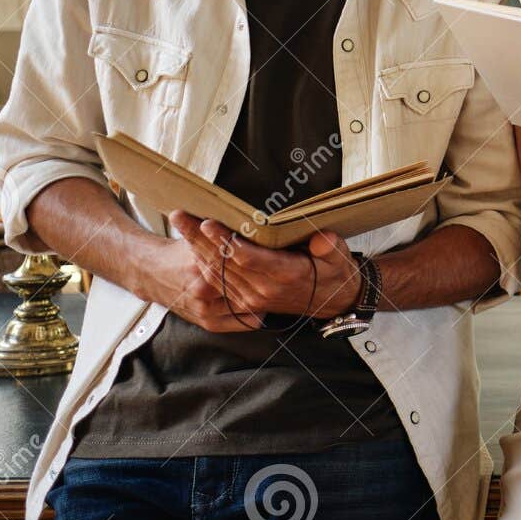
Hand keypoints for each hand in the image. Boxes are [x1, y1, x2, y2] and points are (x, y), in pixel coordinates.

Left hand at [168, 211, 360, 324]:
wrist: (332, 303)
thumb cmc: (334, 273)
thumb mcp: (340, 258)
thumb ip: (330, 248)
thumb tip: (322, 239)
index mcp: (286, 275)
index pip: (247, 258)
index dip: (225, 241)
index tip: (208, 224)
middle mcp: (264, 290)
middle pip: (224, 263)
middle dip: (199, 239)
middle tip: (181, 216)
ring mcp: (253, 298)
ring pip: (217, 272)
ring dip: (196, 248)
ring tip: (180, 224)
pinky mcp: (246, 301)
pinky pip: (219, 282)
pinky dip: (204, 262)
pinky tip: (193, 245)